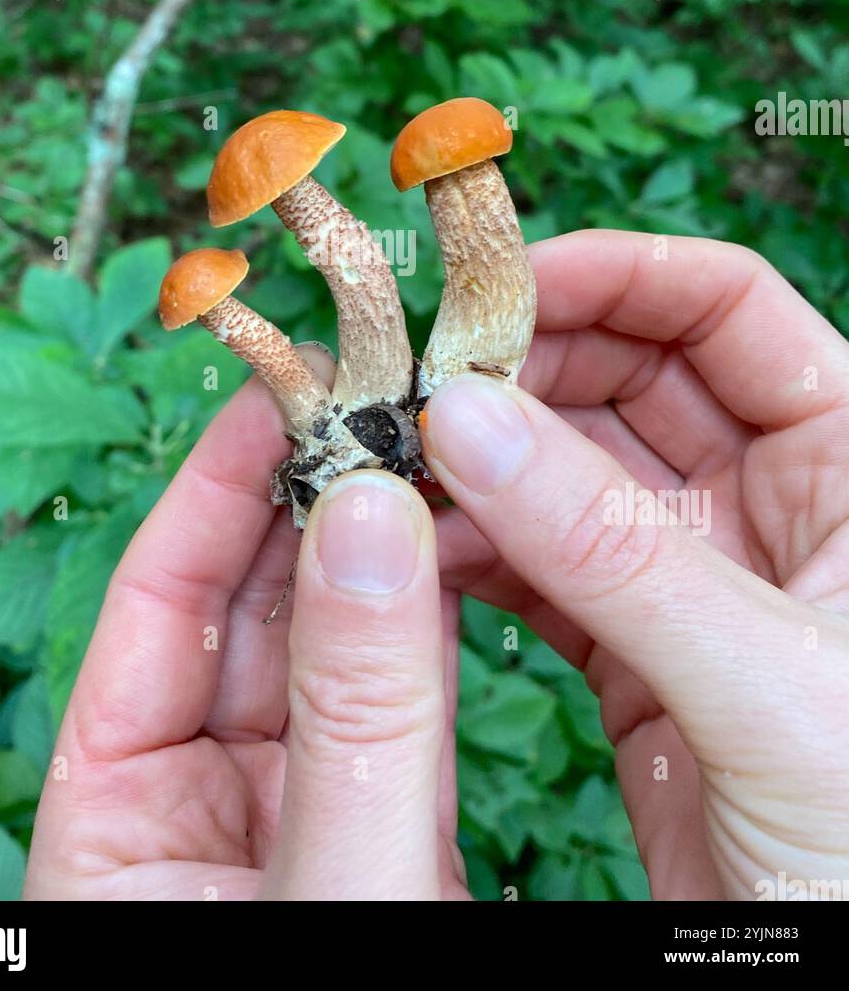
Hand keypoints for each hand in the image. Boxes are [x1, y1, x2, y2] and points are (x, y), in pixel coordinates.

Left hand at [25, 347, 467, 900]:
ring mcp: (299, 811)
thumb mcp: (332, 885)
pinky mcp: (389, 829)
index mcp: (115, 819)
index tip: (284, 387)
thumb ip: (354, 714)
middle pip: (253, 609)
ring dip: (385, 546)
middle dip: (319, 498)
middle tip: (380, 393)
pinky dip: (435, 620)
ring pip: (338, 644)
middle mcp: (199, 799)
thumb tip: (372, 513)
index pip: (154, 606)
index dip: (219, 484)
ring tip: (432, 443)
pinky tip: (465, 534)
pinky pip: (402, 697)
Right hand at [423, 230, 848, 900]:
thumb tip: (466, 419)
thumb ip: (613, 553)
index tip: (497, 286)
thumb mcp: (767, 684)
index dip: (615, 276)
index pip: (726, 311)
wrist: (839, 971)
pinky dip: (473, 551)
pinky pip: (540, 568)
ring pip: (570, 471)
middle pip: (630, 375)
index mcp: (848, 471)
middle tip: (417, 380)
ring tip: (394, 460)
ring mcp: (693, 579)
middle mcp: (771, 507)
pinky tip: (416, 549)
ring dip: (481, 458)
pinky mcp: (631, 656)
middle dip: (523, 365)